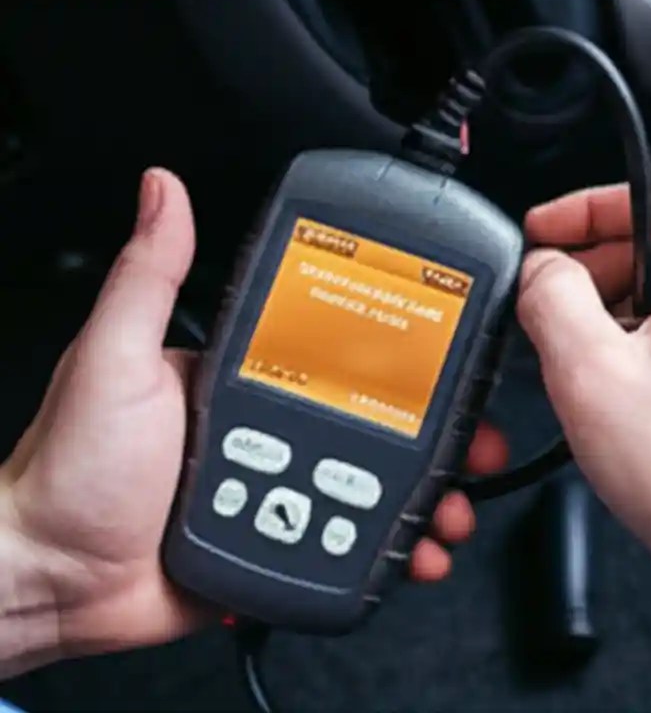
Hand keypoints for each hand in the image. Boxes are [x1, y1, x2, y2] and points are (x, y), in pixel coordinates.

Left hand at [0, 169, 504, 673]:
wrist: (56, 582)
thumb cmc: (72, 470)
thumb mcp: (115, 357)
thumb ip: (149, 277)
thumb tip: (163, 190)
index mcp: (245, 377)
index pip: (340, 357)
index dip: (402, 361)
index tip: (447, 363)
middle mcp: (272, 429)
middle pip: (377, 426)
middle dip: (438, 439)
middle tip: (473, 446)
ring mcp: (282, 491)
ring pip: (375, 491)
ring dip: (426, 500)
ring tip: (451, 507)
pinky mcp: (282, 546)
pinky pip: (350, 547)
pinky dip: (391, 552)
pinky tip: (415, 551)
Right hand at [517, 182, 650, 570]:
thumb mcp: (588, 371)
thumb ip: (551, 296)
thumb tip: (541, 267)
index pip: (647, 199)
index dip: (581, 209)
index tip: (540, 234)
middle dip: (590, 272)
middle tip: (542, 310)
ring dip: (611, 316)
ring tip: (572, 364)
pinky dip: (640, 348)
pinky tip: (610, 391)